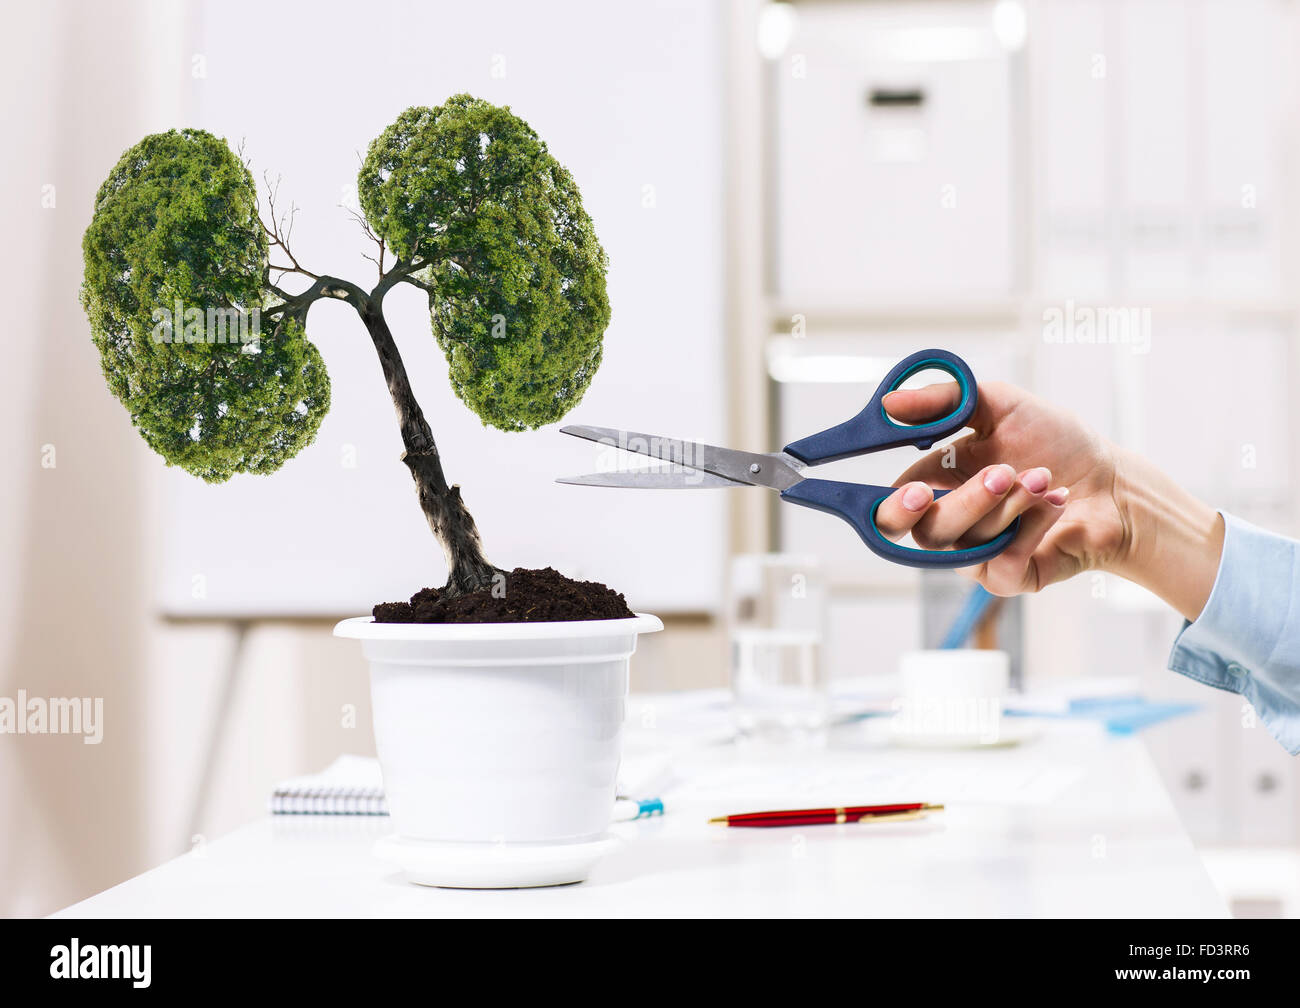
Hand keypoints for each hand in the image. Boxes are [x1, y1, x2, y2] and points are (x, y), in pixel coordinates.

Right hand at [873, 380, 1125, 594]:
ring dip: (1012, 504)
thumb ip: (943, 402)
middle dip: (962, 504)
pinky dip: (1034, 525)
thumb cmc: (1056, 443)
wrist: (1113, 482)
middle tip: (1000, 476)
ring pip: (968, 543)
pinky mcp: (1008, 577)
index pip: (891, 508)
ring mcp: (979, 555)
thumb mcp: (998, 405)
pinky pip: (1003, 561)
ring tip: (1045, 476)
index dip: (897, 504)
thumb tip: (888, 406)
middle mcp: (951, 526)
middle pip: (925, 533)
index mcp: (936, 487)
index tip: (918, 489)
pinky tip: (1057, 502)